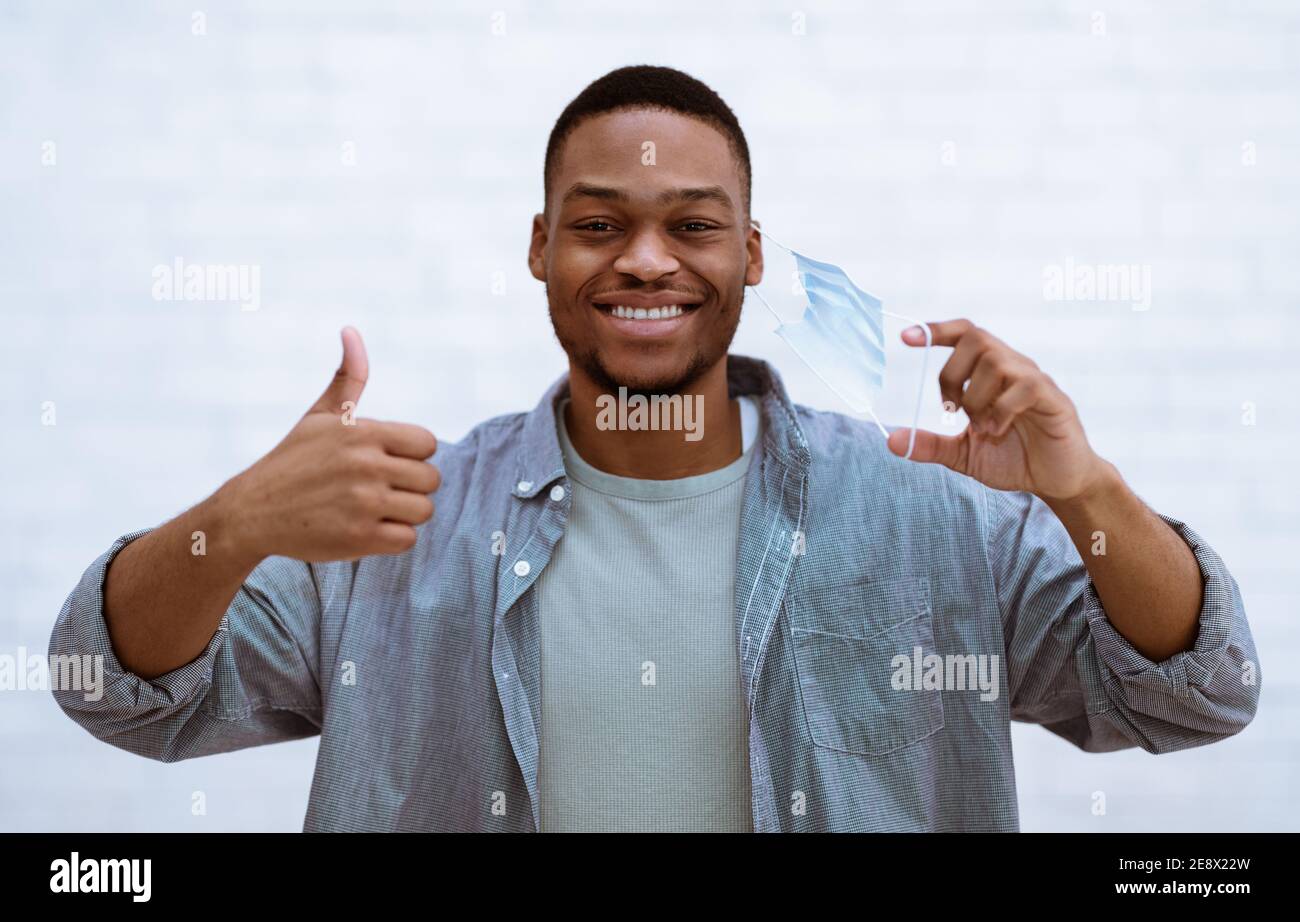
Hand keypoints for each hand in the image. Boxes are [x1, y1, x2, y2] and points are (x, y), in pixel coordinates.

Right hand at [221, 326, 440, 561]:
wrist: (252, 512)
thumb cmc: (293, 461)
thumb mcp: (320, 416)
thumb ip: (348, 377)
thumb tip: (351, 330)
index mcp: (363, 432)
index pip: (428, 443)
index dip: (412, 455)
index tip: (387, 461)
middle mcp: (367, 465)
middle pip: (432, 479)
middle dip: (410, 486)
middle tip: (378, 489)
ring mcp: (365, 503)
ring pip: (424, 510)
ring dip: (403, 514)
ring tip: (372, 509)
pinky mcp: (360, 538)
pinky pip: (408, 540)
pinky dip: (392, 539)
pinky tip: (366, 529)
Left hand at [886, 319, 1107, 500]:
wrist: (1058, 482)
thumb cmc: (1014, 459)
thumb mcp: (963, 455)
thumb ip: (931, 445)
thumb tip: (892, 440)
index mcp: (991, 374)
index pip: (965, 334)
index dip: (937, 330)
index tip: (906, 337)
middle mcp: (1013, 368)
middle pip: (977, 339)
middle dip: (952, 374)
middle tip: (952, 410)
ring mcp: (1034, 381)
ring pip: (996, 362)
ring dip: (976, 398)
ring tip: (981, 428)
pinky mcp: (1053, 399)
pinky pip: (1023, 386)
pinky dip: (1001, 410)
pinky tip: (997, 431)